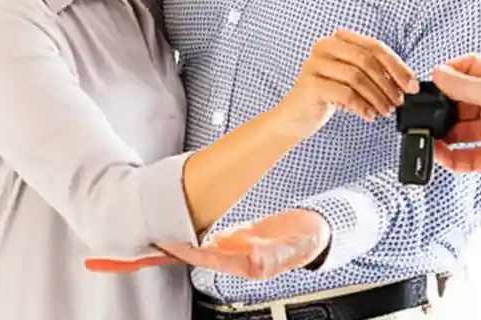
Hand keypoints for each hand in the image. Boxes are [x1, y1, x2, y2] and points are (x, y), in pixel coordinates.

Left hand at [156, 209, 330, 280]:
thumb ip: (273, 257)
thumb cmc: (308, 242)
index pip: (208, 258)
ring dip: (191, 234)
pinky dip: (205, 225)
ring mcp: (241, 246)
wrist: (320, 232)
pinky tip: (195, 217)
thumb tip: (254, 263)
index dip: (187, 250)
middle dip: (181, 242)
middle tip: (160, 226)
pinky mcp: (245, 234)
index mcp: (248, 264)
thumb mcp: (293, 248)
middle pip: (203, 252)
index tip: (169, 240)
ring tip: (171, 220)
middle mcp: (240, 256)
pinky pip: (218, 232)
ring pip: (208, 242)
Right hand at [273, 29, 418, 137]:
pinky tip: (369, 115)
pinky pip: (344, 93)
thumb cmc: (327, 97)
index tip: (411, 84)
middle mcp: (325, 47)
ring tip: (385, 111)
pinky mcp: (310, 84)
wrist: (294, 118)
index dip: (397, 65)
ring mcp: (314, 64)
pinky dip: (362, 106)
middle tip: (399, 100)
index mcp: (338, 40)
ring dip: (377, 96)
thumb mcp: (353, 80)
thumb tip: (407, 82)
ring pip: (357, 76)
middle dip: (388, 82)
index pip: (374, 46)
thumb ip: (374, 74)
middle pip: (366, 59)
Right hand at [431, 54, 480, 195]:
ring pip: (460, 130)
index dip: (452, 71)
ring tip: (431, 135)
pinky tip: (442, 154)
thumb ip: (465, 85)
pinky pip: (465, 156)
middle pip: (461, 101)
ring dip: (444, 133)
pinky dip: (451, 157)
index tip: (435, 78)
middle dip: (443, 106)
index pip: (472, 69)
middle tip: (428, 110)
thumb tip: (440, 73)